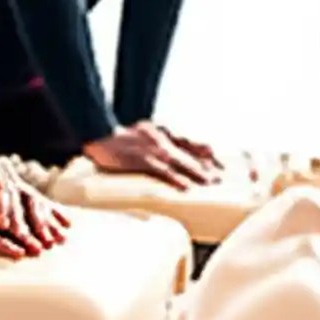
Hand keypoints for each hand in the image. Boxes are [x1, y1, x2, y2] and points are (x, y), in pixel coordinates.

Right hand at [83, 122, 223, 189]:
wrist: (98, 133)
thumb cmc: (119, 138)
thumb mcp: (144, 133)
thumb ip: (158, 141)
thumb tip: (170, 156)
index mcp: (163, 132)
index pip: (191, 143)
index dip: (206, 154)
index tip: (219, 162)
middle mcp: (162, 138)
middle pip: (190, 153)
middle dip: (206, 166)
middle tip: (220, 177)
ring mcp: (152, 149)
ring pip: (180, 162)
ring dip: (196, 173)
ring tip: (209, 183)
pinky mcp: (142, 160)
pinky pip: (163, 171)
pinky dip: (176, 179)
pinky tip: (185, 187)